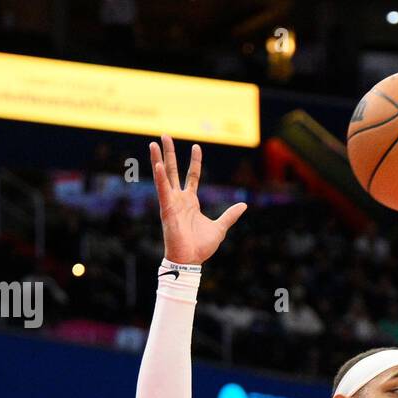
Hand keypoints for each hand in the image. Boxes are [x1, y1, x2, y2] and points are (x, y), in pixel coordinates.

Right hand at [150, 134, 245, 264]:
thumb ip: (230, 215)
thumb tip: (243, 205)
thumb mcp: (220, 227)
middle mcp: (179, 199)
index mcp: (190, 202)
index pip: (192, 176)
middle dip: (169, 154)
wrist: (190, 260)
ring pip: (163, 176)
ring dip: (158, 159)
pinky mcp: (166, 209)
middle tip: (165, 136)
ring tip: (154, 143)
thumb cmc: (201, 247)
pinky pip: (162, 191)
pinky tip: (157, 164)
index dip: (195, 161)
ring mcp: (171, 203)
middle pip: (173, 171)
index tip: (196, 146)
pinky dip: (160, 178)